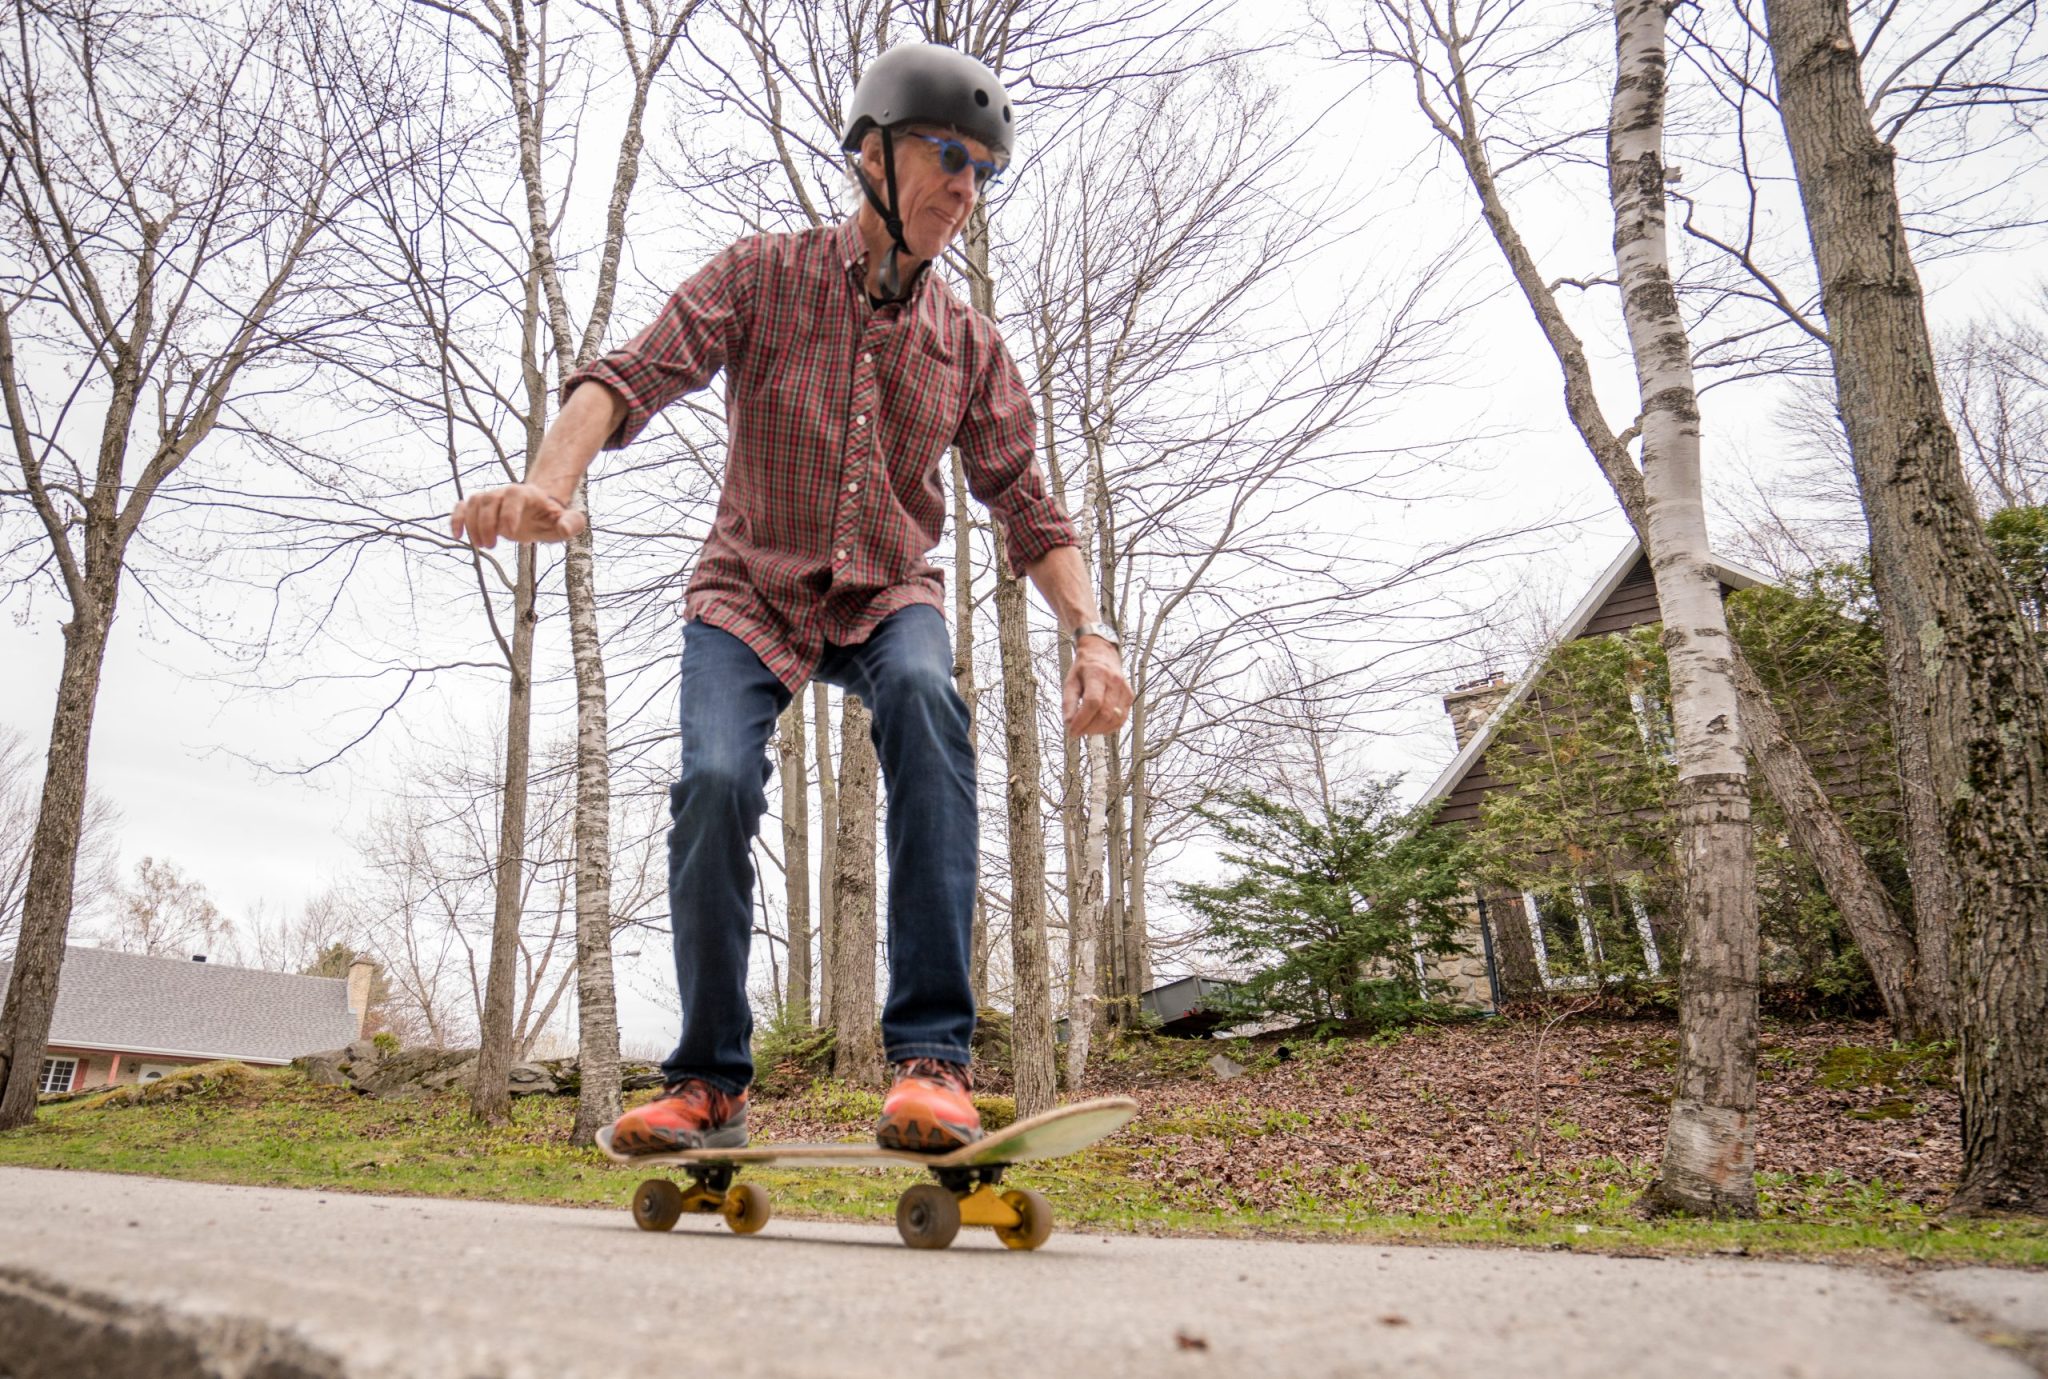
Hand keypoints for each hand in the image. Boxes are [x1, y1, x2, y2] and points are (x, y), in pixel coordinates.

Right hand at [451, 482, 585, 547]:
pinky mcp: (481, 508)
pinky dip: (456, 519)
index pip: (514, 495)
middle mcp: (506, 492)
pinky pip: (463, 507)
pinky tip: (457, 536)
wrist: (541, 513)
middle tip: (492, 547)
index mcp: (529, 494)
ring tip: (483, 546)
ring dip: (472, 525)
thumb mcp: (569, 523)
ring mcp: (492, 498)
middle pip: (488, 499)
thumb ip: (571, 524)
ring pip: (473, 502)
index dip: (508, 512)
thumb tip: (563, 529)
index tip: (509, 533)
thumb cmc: (555, 519)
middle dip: (487, 523)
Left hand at [1062, 637, 1131, 736]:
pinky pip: (1122, 719)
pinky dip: (1109, 728)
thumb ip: (1068, 703)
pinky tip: (1098, 727)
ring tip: (1087, 729)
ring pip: (1115, 719)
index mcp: (1097, 674)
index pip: (1093, 702)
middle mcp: (1114, 681)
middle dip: (1090, 728)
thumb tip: (1069, 724)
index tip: (1072, 731)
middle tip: (1078, 732)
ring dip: (1099, 730)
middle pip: (1105, 713)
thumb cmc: (1084, 668)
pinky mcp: (1130, 696)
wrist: (1102, 654)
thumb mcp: (1070, 682)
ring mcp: (1125, 689)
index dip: (1082, 720)